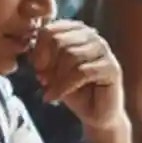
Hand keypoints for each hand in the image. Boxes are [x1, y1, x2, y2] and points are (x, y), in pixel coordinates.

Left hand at [30, 20, 127, 141]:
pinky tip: (56, 97)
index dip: (38, 50)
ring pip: (70, 55)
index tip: (36, 68)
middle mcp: (92, 35)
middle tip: (42, 80)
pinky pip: (81, 72)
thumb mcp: (50, 69)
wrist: (95, 113)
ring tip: (50, 90)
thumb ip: (41, 54)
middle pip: (59, 40)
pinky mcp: (112, 68)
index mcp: (76, 30)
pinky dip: (64, 86)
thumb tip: (29, 46)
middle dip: (47, 63)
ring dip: (55, 77)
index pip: (49, 29)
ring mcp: (104, 50)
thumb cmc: (72, 89)